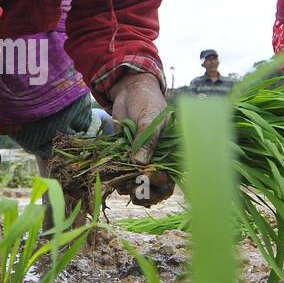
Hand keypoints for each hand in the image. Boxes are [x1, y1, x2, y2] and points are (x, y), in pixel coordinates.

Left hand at [109, 71, 174, 206]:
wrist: (129, 90)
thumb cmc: (147, 101)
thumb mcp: (150, 119)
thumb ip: (146, 140)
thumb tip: (139, 164)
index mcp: (172, 153)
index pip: (170, 177)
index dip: (159, 183)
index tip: (145, 177)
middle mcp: (158, 160)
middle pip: (155, 187)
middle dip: (143, 192)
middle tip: (130, 188)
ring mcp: (142, 160)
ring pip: (137, 184)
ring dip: (128, 188)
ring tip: (119, 183)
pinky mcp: (126, 157)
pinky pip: (123, 174)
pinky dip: (117, 178)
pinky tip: (111, 177)